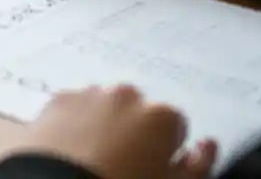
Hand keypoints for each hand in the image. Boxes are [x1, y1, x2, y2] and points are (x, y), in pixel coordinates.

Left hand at [18, 85, 217, 178]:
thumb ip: (198, 165)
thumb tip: (207, 147)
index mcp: (161, 116)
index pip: (175, 126)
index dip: (166, 150)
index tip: (154, 167)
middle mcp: (125, 95)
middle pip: (138, 112)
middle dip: (133, 132)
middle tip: (122, 164)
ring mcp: (87, 94)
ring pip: (103, 107)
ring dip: (102, 124)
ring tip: (91, 159)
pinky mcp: (54, 101)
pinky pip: (71, 110)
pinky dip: (72, 124)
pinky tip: (68, 150)